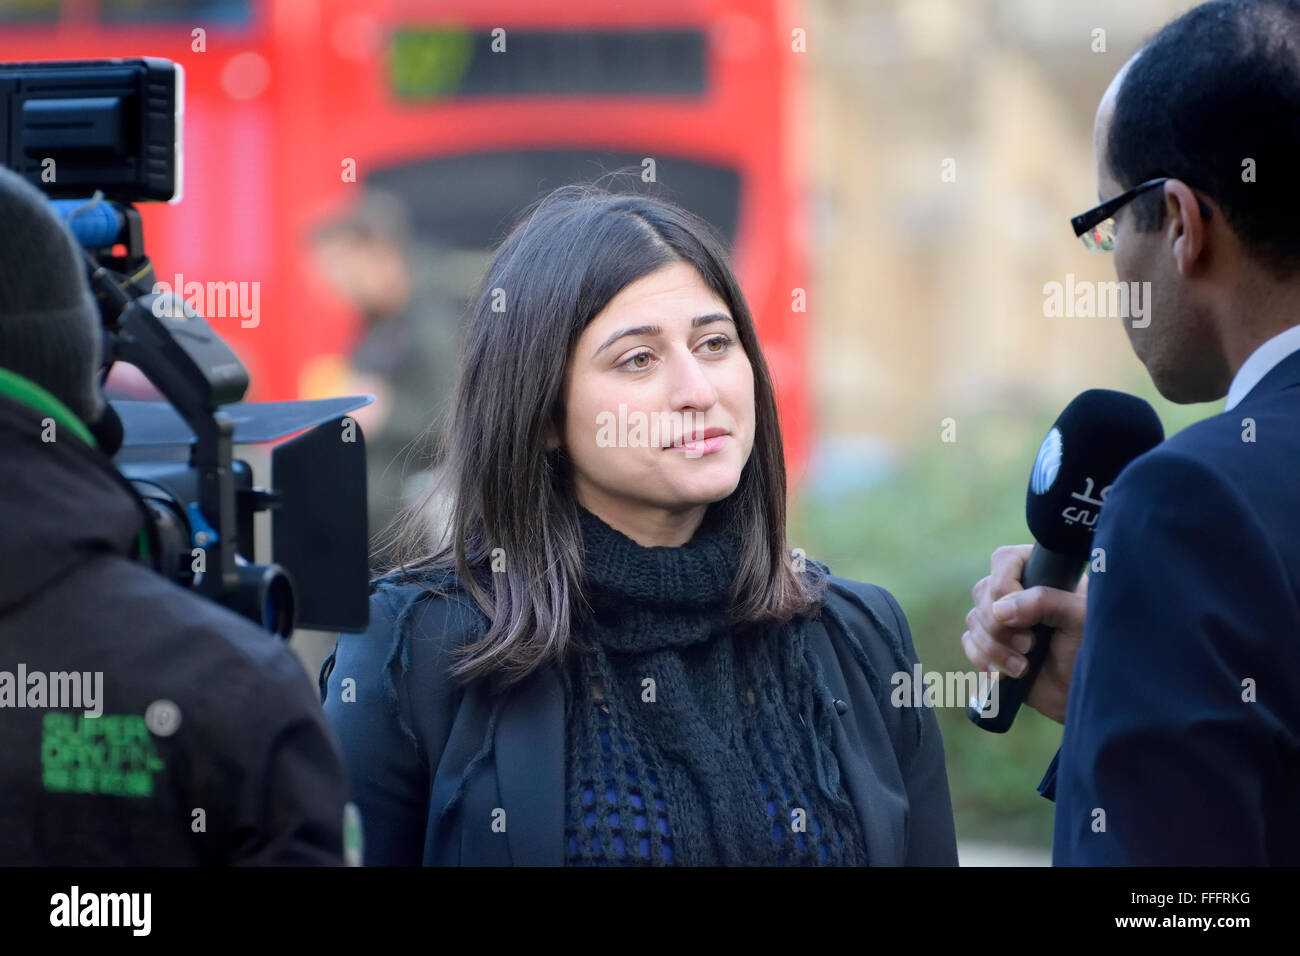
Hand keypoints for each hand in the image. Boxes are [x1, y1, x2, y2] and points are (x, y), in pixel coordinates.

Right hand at [961, 544, 1086, 723]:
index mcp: (1043, 574)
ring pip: (974, 620)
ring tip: (1022, 667)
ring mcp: (1002, 619)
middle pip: (983, 592)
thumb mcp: (1079, 618)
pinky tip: (1007, 673)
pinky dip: (984, 659)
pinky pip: (969, 642)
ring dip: (994, 648)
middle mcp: (1018, 592)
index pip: (1005, 561)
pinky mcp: (991, 645)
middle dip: (1000, 625)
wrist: (1083, 696)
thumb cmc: (1091, 652)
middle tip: (1028, 645)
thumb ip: (1044, 602)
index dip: (1004, 586)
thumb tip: (1000, 609)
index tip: (1023, 615)